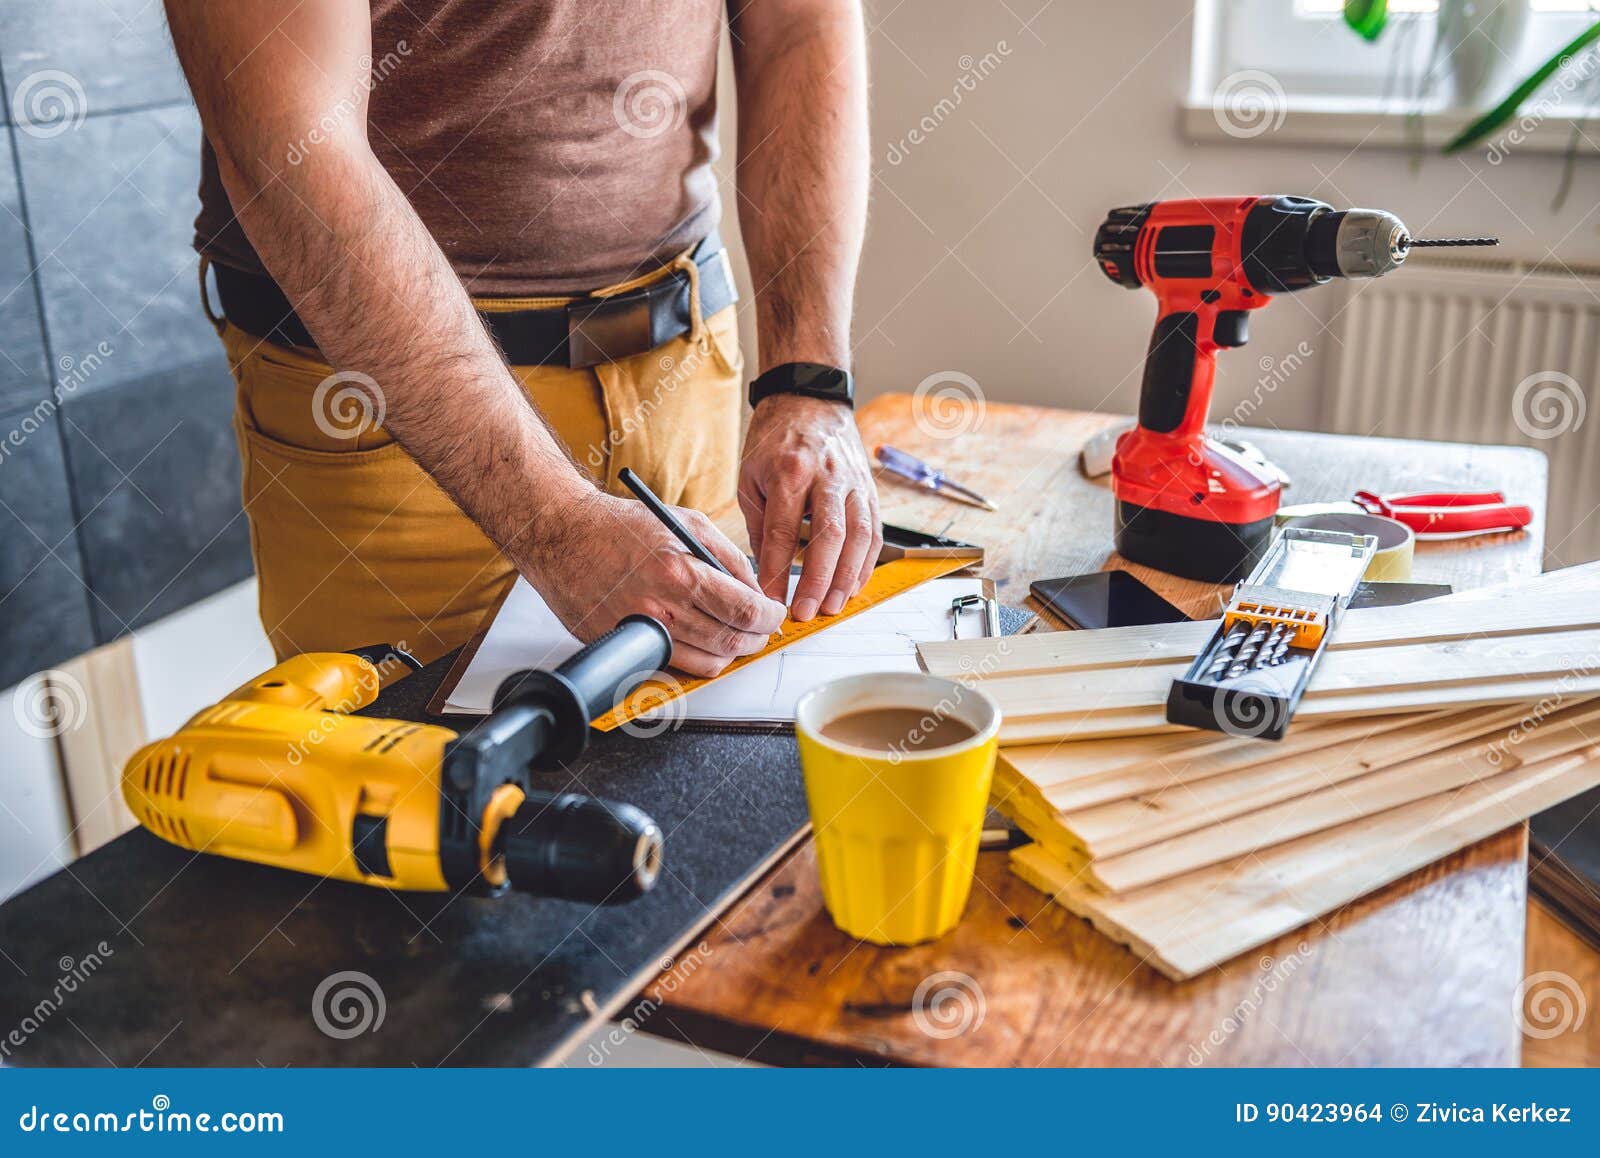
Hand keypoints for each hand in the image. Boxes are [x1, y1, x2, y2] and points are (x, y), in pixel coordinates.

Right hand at [525, 490, 786, 677]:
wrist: (563, 535)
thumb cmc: (622, 525)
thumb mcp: (687, 522)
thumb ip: (728, 556)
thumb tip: (757, 588)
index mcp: (680, 572)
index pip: (743, 610)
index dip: (768, 618)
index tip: (774, 616)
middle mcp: (661, 608)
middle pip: (729, 641)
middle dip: (755, 638)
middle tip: (761, 630)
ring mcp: (640, 631)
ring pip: (705, 662)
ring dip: (729, 653)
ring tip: (735, 637)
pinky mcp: (623, 644)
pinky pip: (673, 666)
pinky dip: (696, 659)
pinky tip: (702, 643)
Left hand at [738, 394, 881, 619]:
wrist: (810, 400)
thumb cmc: (775, 440)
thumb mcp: (751, 476)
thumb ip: (760, 524)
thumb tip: (766, 572)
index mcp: (790, 470)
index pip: (784, 530)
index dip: (777, 570)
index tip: (769, 601)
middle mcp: (826, 476)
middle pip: (829, 535)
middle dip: (817, 580)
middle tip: (804, 612)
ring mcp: (853, 482)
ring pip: (858, 536)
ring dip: (847, 577)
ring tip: (832, 607)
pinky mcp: (870, 489)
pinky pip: (874, 532)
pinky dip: (865, 563)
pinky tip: (854, 587)